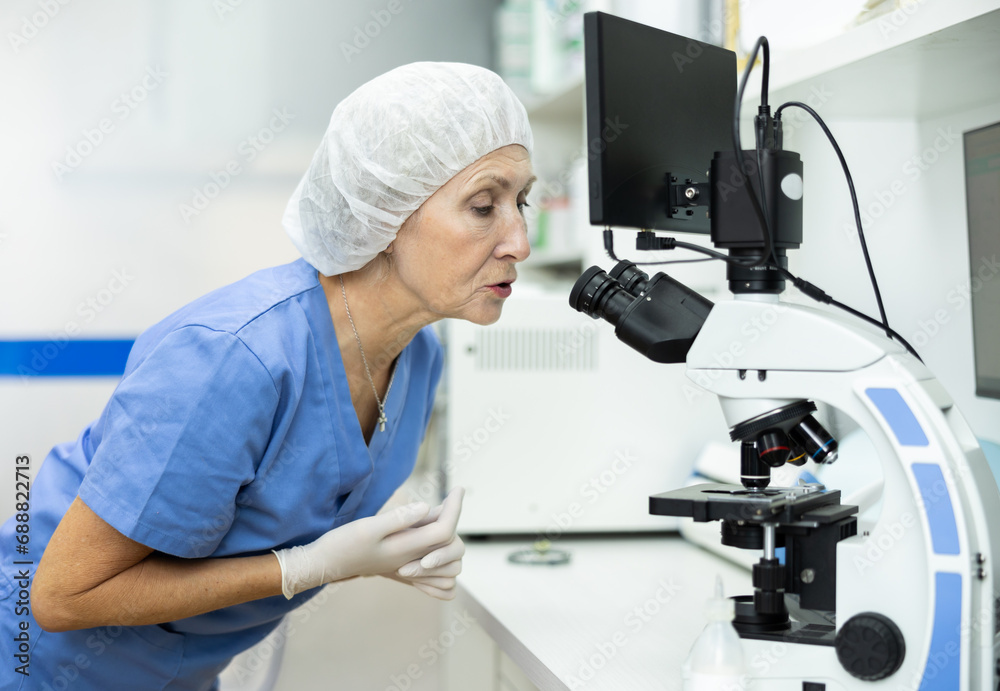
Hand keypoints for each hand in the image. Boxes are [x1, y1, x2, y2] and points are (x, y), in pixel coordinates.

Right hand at [271, 488, 463, 598]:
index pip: (444, 530)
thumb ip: (397, 518)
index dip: (455, 507)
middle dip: (453, 522)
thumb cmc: (342, 544)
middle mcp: (413, 561)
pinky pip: (433, 575)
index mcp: (406, 548)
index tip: (457, 487)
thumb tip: (427, 508)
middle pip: (452, 546)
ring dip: (448, 539)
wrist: (325, 565)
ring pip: (447, 562)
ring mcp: (408, 568)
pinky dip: (441, 563)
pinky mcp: (402, 569)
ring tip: (434, 517)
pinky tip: (431, 537)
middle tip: (441, 502)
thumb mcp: (367, 527)